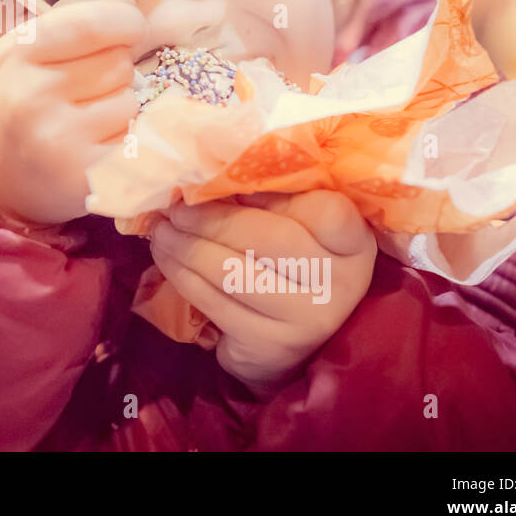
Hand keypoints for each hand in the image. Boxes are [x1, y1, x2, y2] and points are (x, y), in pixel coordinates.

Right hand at [0, 0, 146, 225]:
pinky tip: (95, 147)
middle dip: (115, 72)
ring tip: (85, 122)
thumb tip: (131, 1)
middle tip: (84, 91)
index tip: (130, 30)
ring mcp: (57, 139)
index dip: (126, 22)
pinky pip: (133, 139)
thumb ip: (77, 15)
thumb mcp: (27, 48)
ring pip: (129, 101)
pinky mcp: (82, 174)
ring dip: (118, 109)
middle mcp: (32, 94)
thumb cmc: (17, 102)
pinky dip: (124, 141)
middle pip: (119, 62)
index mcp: (17, 52)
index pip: (95, 23)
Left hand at [150, 190, 376, 394]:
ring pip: (234, 272)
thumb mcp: (301, 229)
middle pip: (270, 239)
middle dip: (212, 218)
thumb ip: (277, 198)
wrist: (289, 341)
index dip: (273, 192)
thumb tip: (212, 170)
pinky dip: (182, 275)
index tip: (229, 182)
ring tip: (161, 229)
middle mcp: (342, 283)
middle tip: (176, 206)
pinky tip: (166, 257)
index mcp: (353, 243)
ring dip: (186, 246)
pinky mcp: (270, 344)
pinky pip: (215, 302)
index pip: (326, 211)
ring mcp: (308, 318)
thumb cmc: (291, 266)